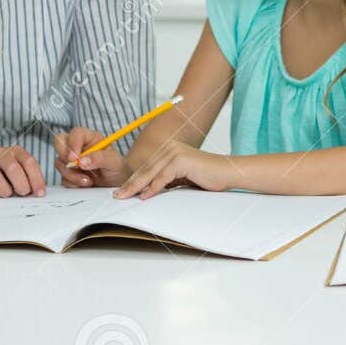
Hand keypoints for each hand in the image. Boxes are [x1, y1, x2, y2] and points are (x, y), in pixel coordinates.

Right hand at [0, 144, 46, 198]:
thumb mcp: (14, 167)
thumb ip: (26, 176)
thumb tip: (38, 193)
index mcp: (14, 151)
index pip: (29, 162)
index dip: (36, 179)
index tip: (40, 194)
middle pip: (13, 168)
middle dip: (21, 185)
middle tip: (23, 194)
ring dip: (4, 190)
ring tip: (5, 193)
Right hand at [53, 127, 130, 188]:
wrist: (118, 185)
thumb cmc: (118, 169)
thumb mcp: (114, 162)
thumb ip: (100, 158)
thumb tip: (82, 161)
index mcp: (90, 138)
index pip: (76, 133)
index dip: (73, 143)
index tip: (75, 157)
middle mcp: (79, 148)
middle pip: (60, 143)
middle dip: (64, 156)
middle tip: (75, 166)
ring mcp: (72, 162)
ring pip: (60, 163)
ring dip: (72, 174)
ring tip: (89, 181)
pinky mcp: (69, 175)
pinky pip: (63, 178)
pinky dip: (73, 183)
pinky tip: (86, 185)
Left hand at [115, 142, 238, 199]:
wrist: (228, 172)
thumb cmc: (208, 177)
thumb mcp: (182, 178)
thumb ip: (166, 180)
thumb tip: (147, 191)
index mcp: (170, 149)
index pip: (147, 167)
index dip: (133, 179)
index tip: (121, 191)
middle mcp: (171, 148)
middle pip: (145, 169)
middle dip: (130, 184)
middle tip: (117, 196)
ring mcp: (176, 152)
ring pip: (151, 173)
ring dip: (136, 187)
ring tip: (125, 197)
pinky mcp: (182, 160)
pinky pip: (163, 177)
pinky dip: (152, 188)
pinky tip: (144, 196)